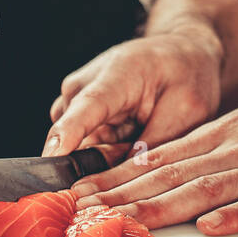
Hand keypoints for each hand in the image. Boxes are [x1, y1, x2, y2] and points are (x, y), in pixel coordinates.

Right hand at [42, 27, 223, 156]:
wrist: (181, 53)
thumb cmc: (186, 76)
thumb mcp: (185, 111)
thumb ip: (151, 147)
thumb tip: (121, 183)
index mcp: (117, 75)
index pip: (86, 108)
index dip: (68, 136)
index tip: (51, 161)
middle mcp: (85, 84)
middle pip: (75, 140)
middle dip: (98, 166)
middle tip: (136, 161)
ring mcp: (75, 99)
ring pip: (78, 148)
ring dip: (104, 159)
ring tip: (140, 140)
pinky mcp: (75, 113)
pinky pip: (83, 147)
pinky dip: (104, 154)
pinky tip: (129, 140)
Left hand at [70, 67, 237, 233]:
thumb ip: (216, 147)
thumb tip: (166, 167)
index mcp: (227, 134)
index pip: (159, 158)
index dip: (115, 177)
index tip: (77, 194)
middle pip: (170, 175)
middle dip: (120, 197)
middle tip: (79, 216)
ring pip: (207, 189)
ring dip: (161, 209)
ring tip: (121, 224)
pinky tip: (213, 229)